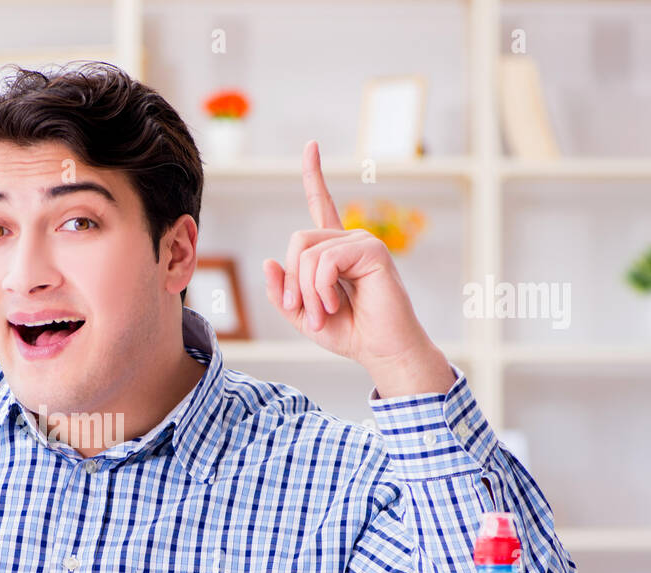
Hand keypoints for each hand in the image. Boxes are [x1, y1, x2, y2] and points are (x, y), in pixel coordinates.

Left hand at [262, 141, 454, 396]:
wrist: (381, 350)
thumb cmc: (348, 333)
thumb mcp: (303, 314)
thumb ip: (283, 291)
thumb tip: (269, 261)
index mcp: (333, 251)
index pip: (321, 206)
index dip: (314, 176)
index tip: (311, 145)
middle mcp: (348, 240)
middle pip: (298, 242)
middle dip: (293, 281)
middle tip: (305, 311)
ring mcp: (363, 242)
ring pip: (308, 254)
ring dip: (307, 291)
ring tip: (324, 313)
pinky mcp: (373, 251)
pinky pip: (327, 261)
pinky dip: (322, 288)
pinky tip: (335, 304)